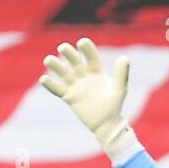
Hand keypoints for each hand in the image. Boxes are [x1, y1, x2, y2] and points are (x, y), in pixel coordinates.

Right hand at [39, 38, 133, 158]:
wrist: (107, 124)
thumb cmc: (114, 105)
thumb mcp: (119, 89)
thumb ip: (121, 74)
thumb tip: (124, 57)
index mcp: (96, 72)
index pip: (91, 57)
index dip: (87, 49)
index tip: (82, 42)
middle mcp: (84, 75)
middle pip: (74, 61)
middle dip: (68, 53)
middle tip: (63, 48)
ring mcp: (75, 85)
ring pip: (62, 72)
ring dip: (55, 65)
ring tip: (48, 60)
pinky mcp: (69, 96)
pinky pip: (56, 89)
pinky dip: (49, 84)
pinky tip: (44, 79)